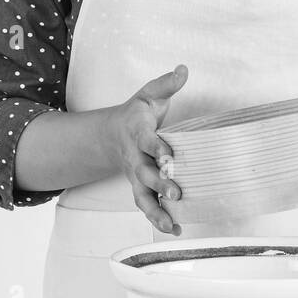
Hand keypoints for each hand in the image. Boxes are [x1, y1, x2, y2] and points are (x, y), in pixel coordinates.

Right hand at [105, 65, 188, 233]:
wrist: (114, 135)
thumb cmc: (137, 114)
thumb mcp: (149, 94)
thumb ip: (166, 84)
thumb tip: (183, 69)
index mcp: (138, 133)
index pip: (148, 141)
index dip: (158, 149)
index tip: (170, 157)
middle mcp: (135, 158)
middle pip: (145, 174)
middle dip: (159, 184)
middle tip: (176, 193)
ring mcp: (136, 177)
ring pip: (142, 197)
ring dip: (156, 211)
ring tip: (172, 225)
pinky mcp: (140, 189)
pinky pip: (147, 206)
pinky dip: (158, 219)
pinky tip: (174, 229)